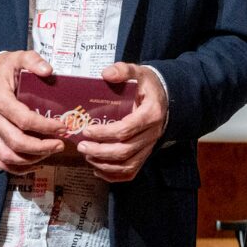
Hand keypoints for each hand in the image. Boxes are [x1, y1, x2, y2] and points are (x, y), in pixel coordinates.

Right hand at [0, 50, 66, 174]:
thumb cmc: (4, 69)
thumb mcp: (18, 58)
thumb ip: (33, 61)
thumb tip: (48, 71)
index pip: (23, 119)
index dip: (45, 126)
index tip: (62, 127)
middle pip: (16, 142)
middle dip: (42, 147)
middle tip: (60, 144)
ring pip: (8, 156)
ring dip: (32, 158)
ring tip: (51, 151)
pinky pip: (1, 161)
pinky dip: (19, 167)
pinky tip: (36, 162)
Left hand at [76, 62, 167, 182]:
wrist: (165, 98)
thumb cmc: (148, 86)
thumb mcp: (139, 72)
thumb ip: (124, 70)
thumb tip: (106, 74)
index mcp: (151, 114)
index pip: (126, 129)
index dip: (104, 133)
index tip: (87, 129)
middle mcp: (152, 134)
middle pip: (125, 151)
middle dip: (100, 151)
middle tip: (81, 146)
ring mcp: (149, 146)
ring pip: (127, 165)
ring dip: (105, 164)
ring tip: (87, 156)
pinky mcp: (145, 154)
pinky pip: (131, 172)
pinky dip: (113, 175)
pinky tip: (97, 169)